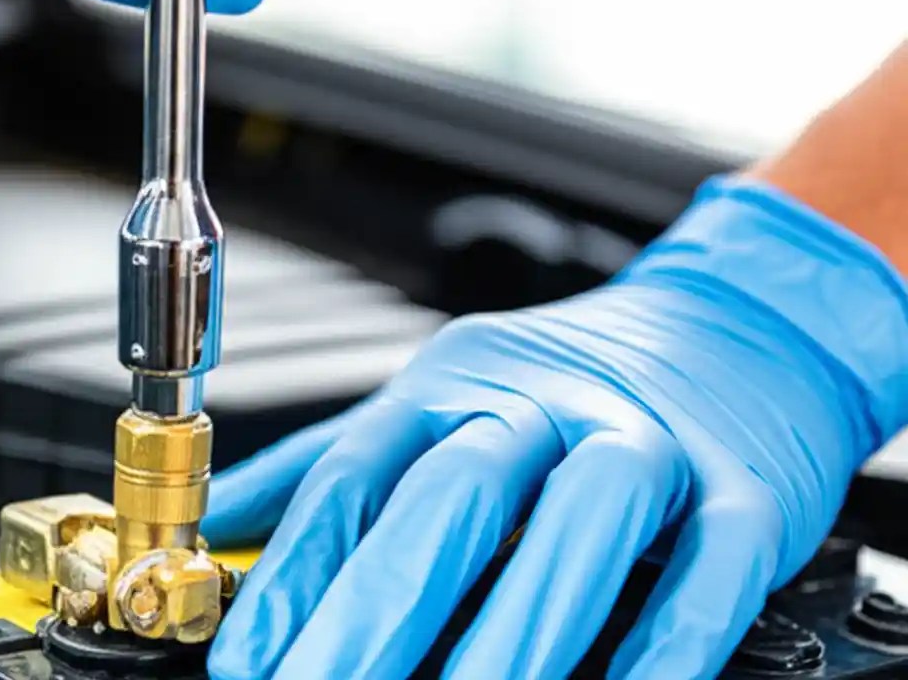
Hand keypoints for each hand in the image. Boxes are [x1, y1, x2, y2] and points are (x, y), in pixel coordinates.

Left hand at [200, 176, 907, 678]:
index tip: (249, 659)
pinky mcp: (744, 490)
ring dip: (515, 629)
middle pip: (453, 496)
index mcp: (453, 387)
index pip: (358, 476)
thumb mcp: (435, 397)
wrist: (736, 323)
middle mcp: (544, 404)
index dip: (297, 574)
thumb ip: (333, 465)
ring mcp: (648, 441)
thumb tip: (223, 524)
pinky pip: (707, 567)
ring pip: (581, 522)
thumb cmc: (569, 379)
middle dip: (378, 608)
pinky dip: (664, 641)